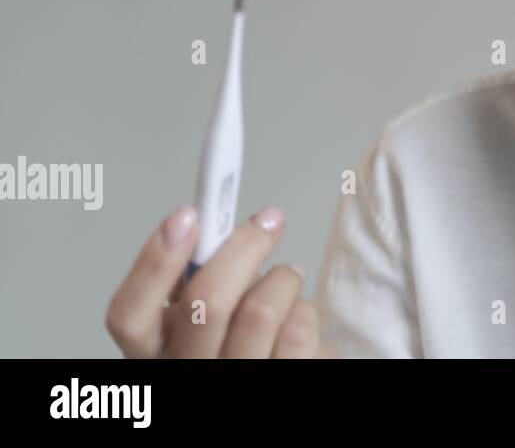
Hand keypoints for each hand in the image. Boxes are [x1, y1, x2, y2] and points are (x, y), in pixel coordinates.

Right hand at [105, 204, 337, 357]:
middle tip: (268, 220)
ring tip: (286, 278)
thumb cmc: (244, 335)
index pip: (128, 314)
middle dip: (244, 247)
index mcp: (154, 350)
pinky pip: (297, 331)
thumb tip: (216, 225)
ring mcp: (235, 380)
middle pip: (205, 304)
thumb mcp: (211, 305)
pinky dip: (304, 308)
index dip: (154, 262)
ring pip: (259, 312)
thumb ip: (204, 275)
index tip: (186, 215)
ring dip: (283, 279)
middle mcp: (187, 369)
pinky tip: (296, 313)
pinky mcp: (283, 377)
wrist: (287, 366)